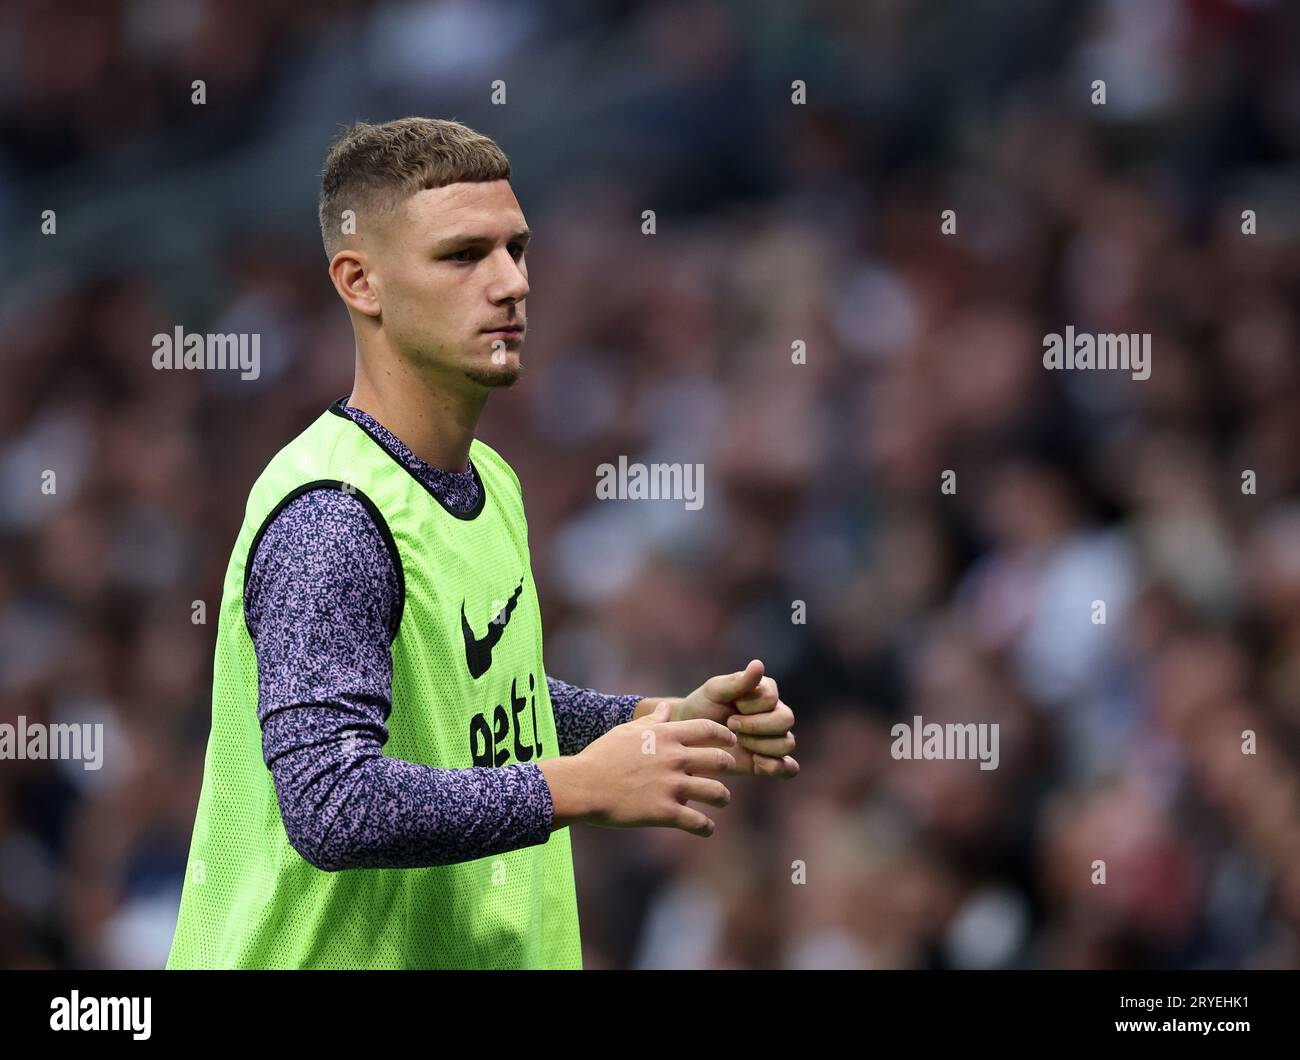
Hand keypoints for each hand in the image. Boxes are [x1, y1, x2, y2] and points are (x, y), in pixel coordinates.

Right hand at [548, 702, 738, 837]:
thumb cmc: (601, 756)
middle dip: (728, 766)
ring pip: (717, 792)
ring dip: (722, 797)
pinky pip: (699, 822)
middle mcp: (675, 758)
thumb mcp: (627, 732)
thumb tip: (667, 707)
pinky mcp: (665, 812)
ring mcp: (672, 786)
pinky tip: (705, 828)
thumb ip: (652, 720)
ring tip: (720, 800)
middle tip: (725, 772)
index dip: (725, 736)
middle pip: (721, 761)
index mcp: (666, 736)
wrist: (583, 785)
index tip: (730, 742)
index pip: (709, 729)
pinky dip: (706, 827)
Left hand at [675, 659, 798, 778]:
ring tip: (739, 742)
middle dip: (755, 726)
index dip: (749, 707)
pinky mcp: (770, 761)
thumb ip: (738, 681)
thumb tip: (759, 664)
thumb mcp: (714, 692)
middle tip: (731, 726)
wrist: (690, 737)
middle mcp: (775, 712)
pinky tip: (756, 761)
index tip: (730, 708)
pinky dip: (777, 767)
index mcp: (766, 691)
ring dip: (760, 745)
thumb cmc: (702, 708)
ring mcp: (774, 737)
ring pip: (788, 743)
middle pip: (786, 720)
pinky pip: (790, 768)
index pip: (771, 699)